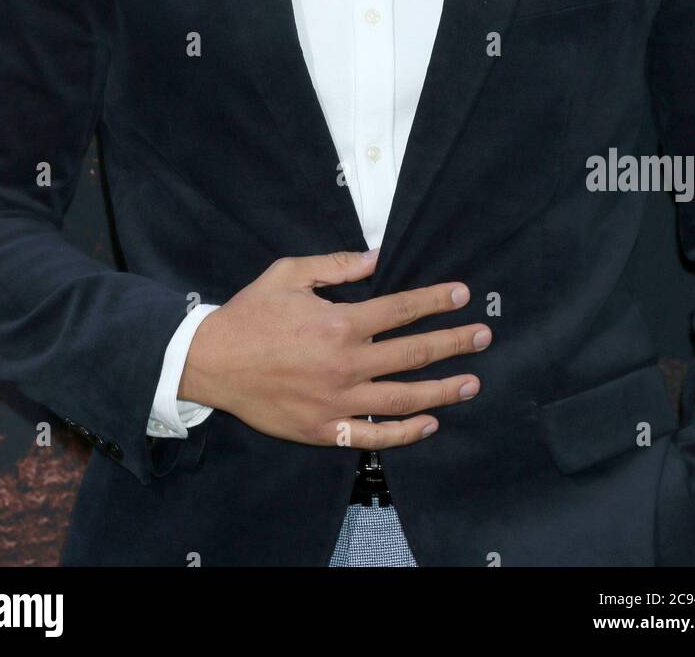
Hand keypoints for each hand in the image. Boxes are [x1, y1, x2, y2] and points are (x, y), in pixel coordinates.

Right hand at [178, 249, 490, 448]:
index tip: (463, 295)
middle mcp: (346, 363)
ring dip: (442, 390)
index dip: (436, 301)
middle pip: (413, 354)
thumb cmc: (251, 314)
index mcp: (340, 323)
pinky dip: (405, 433)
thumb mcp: (289, 273)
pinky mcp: (325, 429)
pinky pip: (373, 437)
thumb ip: (335, 265)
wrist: (212, 362)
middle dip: (453, 343)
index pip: (402, 310)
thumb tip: (376, 257)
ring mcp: (338, 401)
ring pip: (403, 399)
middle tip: (482, 336)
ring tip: (472, 382)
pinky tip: (429, 424)